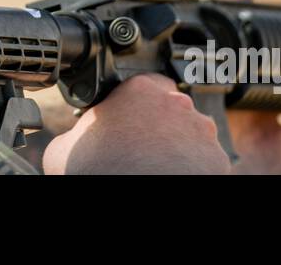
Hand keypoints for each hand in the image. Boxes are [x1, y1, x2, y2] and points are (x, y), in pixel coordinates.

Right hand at [42, 73, 230, 174]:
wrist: (129, 196)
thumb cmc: (99, 171)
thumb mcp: (63, 146)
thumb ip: (75, 130)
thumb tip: (73, 136)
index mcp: (139, 90)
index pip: (144, 84)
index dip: (134, 105)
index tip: (127, 122)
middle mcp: (175, 103)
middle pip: (170, 108)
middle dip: (159, 124)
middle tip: (140, 147)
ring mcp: (200, 131)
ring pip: (191, 132)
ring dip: (178, 145)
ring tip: (157, 166)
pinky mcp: (217, 158)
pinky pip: (205, 159)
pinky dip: (193, 167)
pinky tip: (172, 175)